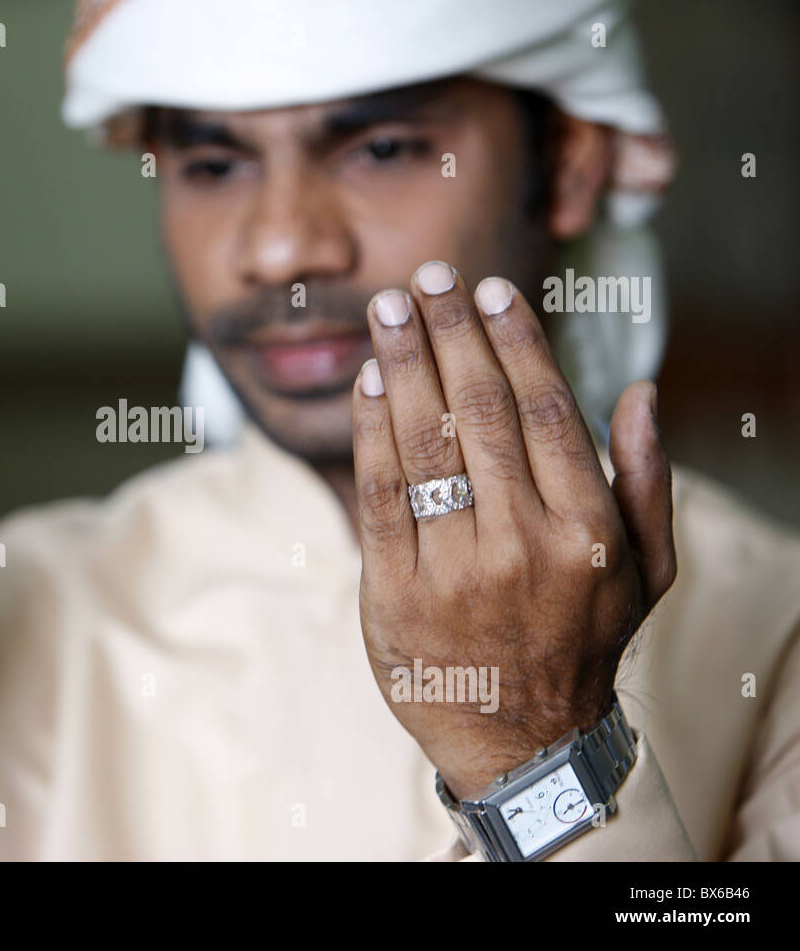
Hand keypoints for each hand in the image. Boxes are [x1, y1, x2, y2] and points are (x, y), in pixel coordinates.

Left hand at [351, 261, 674, 799]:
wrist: (519, 738)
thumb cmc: (583, 640)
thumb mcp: (648, 573)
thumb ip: (648, 482)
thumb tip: (642, 393)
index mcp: (588, 530)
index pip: (545, 410)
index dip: (515, 343)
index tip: (492, 292)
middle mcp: (522, 542)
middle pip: (478, 411)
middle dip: (451, 333)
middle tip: (430, 277)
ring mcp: (453, 568)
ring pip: (424, 442)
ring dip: (404, 364)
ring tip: (390, 308)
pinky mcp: (393, 590)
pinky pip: (378, 492)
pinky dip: (370, 430)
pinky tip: (367, 381)